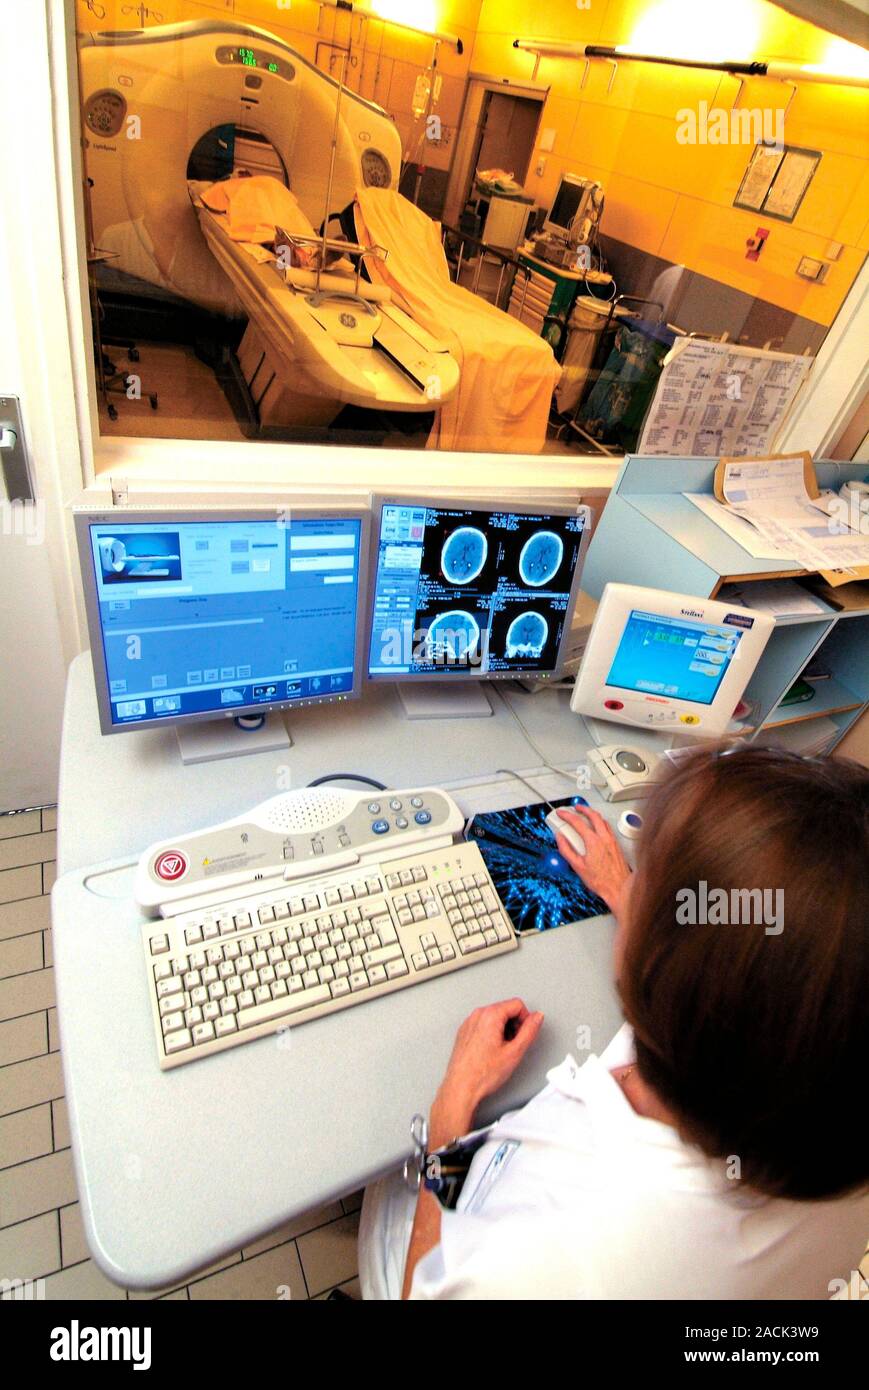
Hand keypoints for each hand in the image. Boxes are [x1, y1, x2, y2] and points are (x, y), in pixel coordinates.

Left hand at [430, 999, 543, 1142]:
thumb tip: (537, 1017)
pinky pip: (483, 1025)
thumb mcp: (515, 1052)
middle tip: (514, 1045)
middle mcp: (477, 1015)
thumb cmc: (483, 1074)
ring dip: (504, 1030)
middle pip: (505, 1009)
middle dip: (515, 1025)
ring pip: (495, 1018)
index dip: (526, 1020)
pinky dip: (491, 1034)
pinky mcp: (464, 1032)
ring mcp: (469, 1023)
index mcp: (490, 1015)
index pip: (517, 1004)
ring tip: (502, 1051)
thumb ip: (530, 1030)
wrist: (461, 1088)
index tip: (524, 1035)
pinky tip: (491, 1053)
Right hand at [554, 805, 630, 916]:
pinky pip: (608, 827)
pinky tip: (598, 827)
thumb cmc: (601, 881)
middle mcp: (604, 838)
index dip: (567, 815)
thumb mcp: (577, 866)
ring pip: (602, 820)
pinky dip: (600, 822)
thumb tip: (560, 838)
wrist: (620, 888)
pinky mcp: (616, 844)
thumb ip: (566, 850)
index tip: (561, 813)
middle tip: (575, 807)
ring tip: (586, 814)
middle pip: (593, 815)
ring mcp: (612, 840)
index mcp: (593, 841)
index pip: (577, 822)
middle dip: (583, 808)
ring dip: (593, 814)